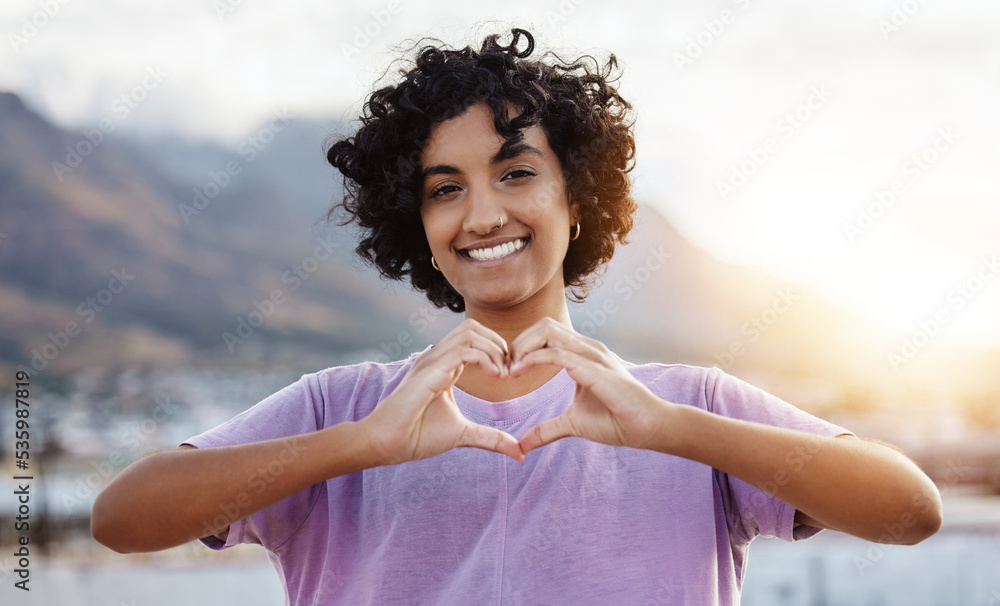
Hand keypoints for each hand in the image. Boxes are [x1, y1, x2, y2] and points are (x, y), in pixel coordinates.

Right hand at [360, 319, 523, 464]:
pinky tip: (495, 376)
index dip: (497, 349)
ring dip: (493, 349)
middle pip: (473, 327)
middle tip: (509, 371)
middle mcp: (437, 358)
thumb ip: (490, 437)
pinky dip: (484, 358)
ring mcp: (431, 362)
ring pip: (469, 333)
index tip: (509, 375)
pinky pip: (462, 351)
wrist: (387, 444)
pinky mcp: (429, 372)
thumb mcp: (463, 434)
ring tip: (502, 374)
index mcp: (444, 366)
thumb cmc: (417, 436)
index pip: (473, 337)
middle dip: (498, 343)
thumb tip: (519, 452)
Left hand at [510, 318, 671, 454]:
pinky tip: (518, 372)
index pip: (546, 333)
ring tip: (509, 371)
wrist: (647, 429)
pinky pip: (556, 353)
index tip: (508, 370)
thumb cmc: (616, 421)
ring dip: (522, 348)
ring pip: (547, 332)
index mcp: (583, 354)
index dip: (522, 346)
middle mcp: (587, 348)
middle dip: (518, 343)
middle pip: (544, 326)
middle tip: (504, 369)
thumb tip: (522, 445)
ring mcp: (592, 355)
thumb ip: (547, 430)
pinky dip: (532, 359)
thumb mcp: (573, 423)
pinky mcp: (594, 368)